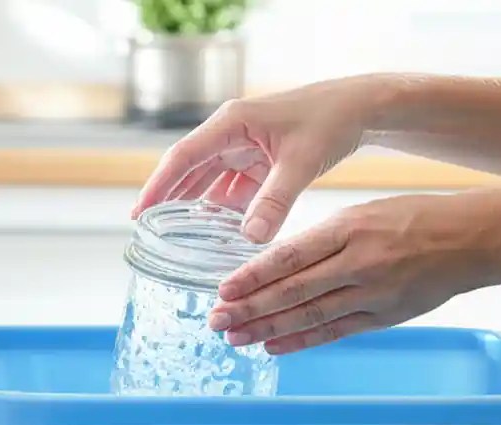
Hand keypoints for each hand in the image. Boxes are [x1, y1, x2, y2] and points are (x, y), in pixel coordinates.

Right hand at [132, 75, 396, 243]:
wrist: (360, 109)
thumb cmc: (331, 121)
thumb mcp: (301, 162)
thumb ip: (275, 201)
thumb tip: (251, 238)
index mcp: (232, 122)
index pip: (184, 156)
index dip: (159, 185)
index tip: (140, 212)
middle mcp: (230, 133)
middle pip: (188, 170)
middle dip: (167, 198)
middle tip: (146, 230)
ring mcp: (242, 148)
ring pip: (208, 182)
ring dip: (193, 207)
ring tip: (172, 237)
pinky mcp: (256, 162)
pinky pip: (231, 190)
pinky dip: (222, 211)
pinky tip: (213, 233)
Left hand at [207, 193, 492, 353]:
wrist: (470, 240)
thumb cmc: (409, 219)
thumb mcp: (359, 214)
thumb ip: (318, 241)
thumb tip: (271, 266)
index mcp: (347, 230)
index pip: (289, 257)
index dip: (252, 277)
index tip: (222, 290)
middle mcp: (357, 264)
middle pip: (292, 291)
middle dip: (249, 309)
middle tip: (216, 321)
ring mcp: (371, 294)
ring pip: (309, 316)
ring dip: (267, 329)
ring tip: (235, 338)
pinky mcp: (383, 317)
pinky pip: (334, 332)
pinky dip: (300, 340)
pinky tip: (272, 346)